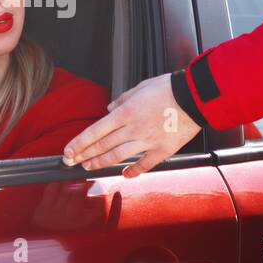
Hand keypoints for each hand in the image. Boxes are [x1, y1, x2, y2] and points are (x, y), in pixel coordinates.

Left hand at [60, 73, 200, 177]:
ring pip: (118, 156)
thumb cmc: (168, 88)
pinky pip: (144, 164)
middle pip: (103, 146)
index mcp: (126, 113)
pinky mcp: (162, 150)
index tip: (68, 151)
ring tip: (89, 166)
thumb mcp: (140, 87)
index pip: (95, 131)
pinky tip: (125, 174)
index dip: (79, 143)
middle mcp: (133, 129)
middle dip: (84, 155)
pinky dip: (133, 171)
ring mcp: (147, 142)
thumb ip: (123, 99)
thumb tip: (110, 108)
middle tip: (71, 162)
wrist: (194, 97)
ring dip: (101, 163)